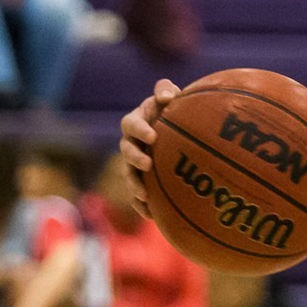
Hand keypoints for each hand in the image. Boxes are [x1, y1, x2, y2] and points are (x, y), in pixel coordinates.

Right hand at [119, 79, 181, 217]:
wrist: (180, 134)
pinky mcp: (141, 180)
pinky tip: (151, 215)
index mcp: (138, 122)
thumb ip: (166, 91)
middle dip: (135, 158)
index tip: (152, 136)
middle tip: (148, 164)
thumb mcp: (172, 98)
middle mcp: (132, 143)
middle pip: (126, 150)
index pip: (131, 124)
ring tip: (144, 194)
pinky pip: (137, 195)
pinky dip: (141, 205)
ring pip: (129, 174)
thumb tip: (167, 96)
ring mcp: (135, 163)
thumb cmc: (176, 112)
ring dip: (134, 184)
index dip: (139, 130)